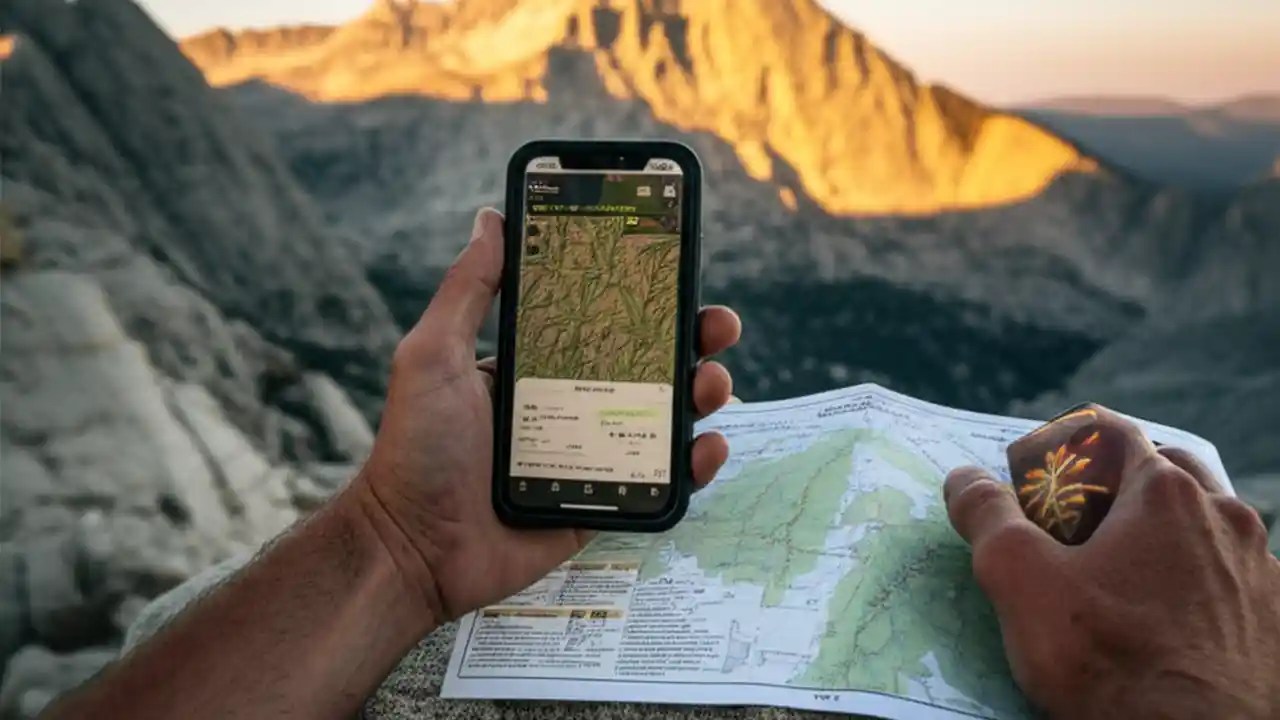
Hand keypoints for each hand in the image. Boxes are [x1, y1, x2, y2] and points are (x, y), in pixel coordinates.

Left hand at [351, 208, 741, 622]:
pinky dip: (694, 465)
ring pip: (664, 417)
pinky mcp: (603, 502)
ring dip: (702, 394)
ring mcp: (591, 454)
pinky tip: (708, 447)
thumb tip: (490, 217)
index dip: (646, 296)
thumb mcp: (433, 355)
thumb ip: (466, 289)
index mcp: (536, 364)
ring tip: (714, 385)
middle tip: (718, 327)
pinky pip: (661, 481)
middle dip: (693, 341)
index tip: (679, 269)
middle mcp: (571, 404)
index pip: (603, 320)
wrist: (411, 548)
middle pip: (650, 364)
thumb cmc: (415, 448)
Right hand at [945, 405, 1279, 719]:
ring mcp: (1258, 570)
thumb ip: (988, 517)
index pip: (1112, 431)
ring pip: (1207, 522)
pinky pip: (1232, 574)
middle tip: (1078, 516)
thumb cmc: (1108, 659)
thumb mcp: (1020, 581)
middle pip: (1169, 468)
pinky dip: (1197, 574)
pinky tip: (1166, 611)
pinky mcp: (1274, 620)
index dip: (1064, 442)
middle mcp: (1223, 518)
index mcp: (1163, 494)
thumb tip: (964, 477)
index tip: (1034, 472)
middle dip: (1122, 479)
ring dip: (1165, 527)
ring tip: (1122, 567)